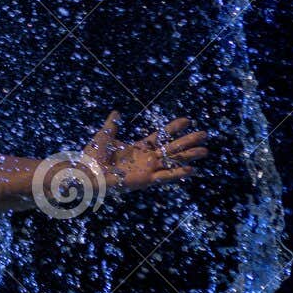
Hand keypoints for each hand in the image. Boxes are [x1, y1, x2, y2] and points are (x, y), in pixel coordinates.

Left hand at [84, 111, 209, 193]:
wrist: (86, 172)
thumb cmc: (93, 156)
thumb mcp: (105, 136)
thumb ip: (113, 125)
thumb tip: (116, 112)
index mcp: (139, 148)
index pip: (161, 136)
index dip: (174, 128)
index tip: (188, 120)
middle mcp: (146, 159)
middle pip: (172, 148)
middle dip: (188, 141)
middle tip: (205, 134)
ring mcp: (148, 169)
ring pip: (173, 161)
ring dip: (189, 157)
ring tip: (205, 150)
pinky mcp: (145, 180)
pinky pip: (165, 177)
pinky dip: (178, 174)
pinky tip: (192, 170)